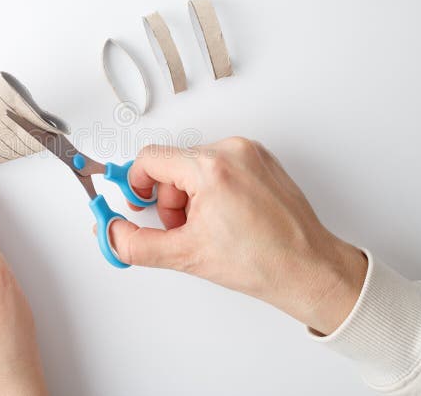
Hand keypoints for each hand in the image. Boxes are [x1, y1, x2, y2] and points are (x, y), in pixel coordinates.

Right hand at [107, 138, 366, 334]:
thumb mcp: (185, 256)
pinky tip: (225, 216)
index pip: (150, 158)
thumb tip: (112, 233)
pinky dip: (213, 188)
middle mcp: (232, 151)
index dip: (136, 183)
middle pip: (173, 163)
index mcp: (211, 169)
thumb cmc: (261, 262)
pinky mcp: (262, 160)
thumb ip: (135, 244)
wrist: (308, 269)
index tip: (137, 202)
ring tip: (207, 225)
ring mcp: (250, 153)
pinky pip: (220, 164)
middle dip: (169, 198)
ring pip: (195, 164)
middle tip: (182, 227)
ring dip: (190, 194)